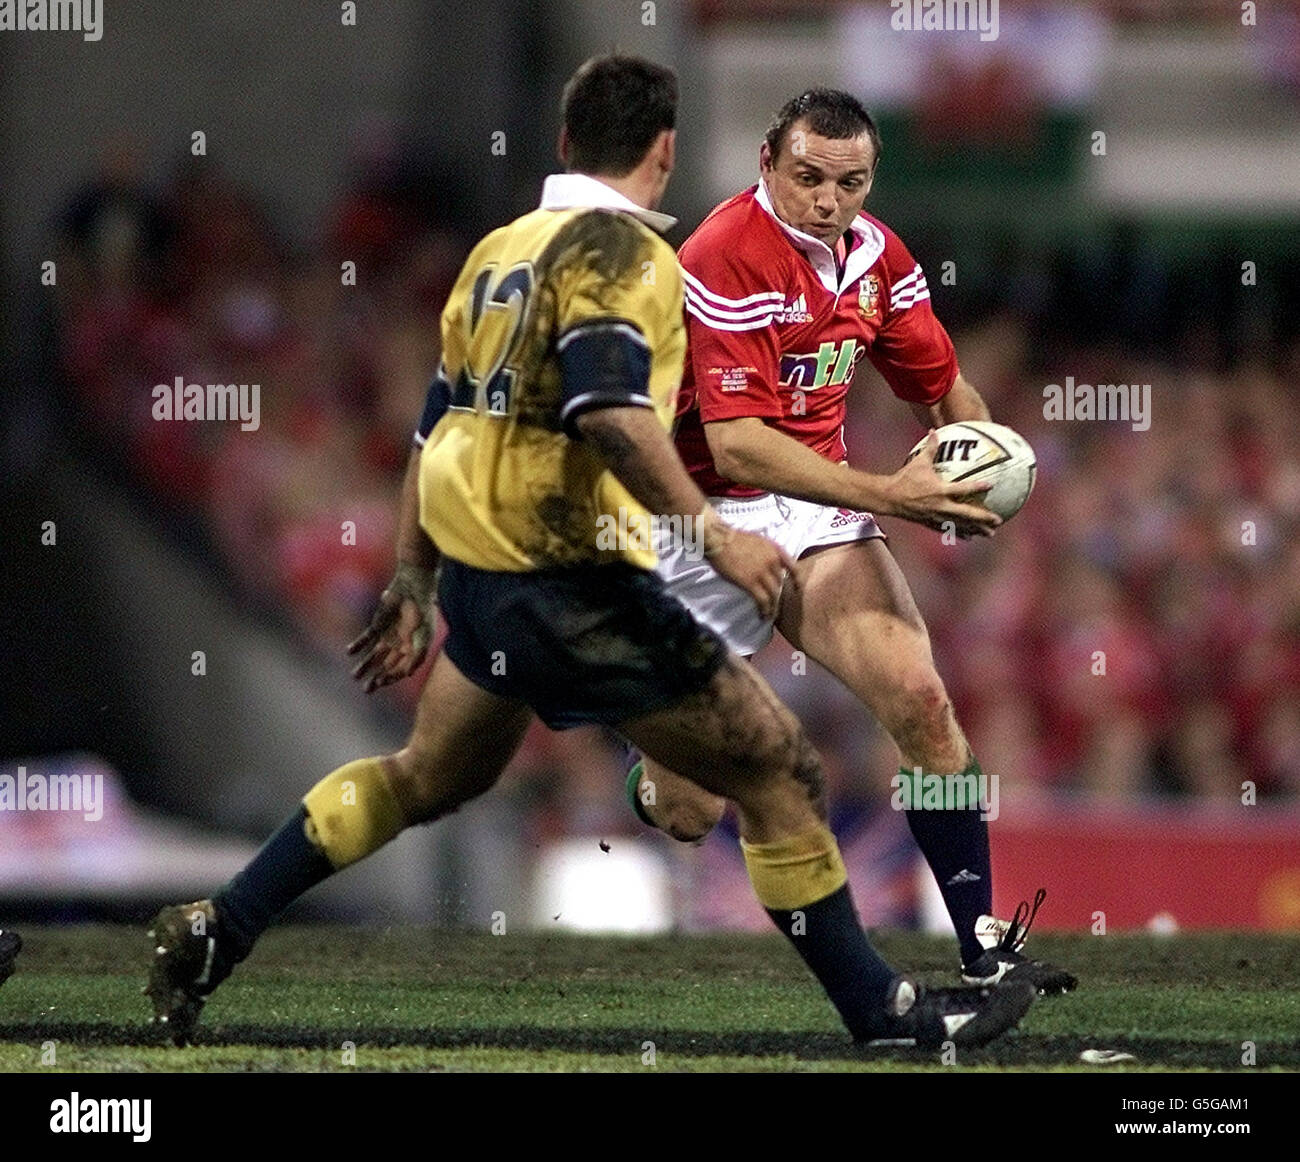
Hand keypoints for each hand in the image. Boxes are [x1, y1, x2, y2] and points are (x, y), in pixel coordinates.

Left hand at [347, 562, 437, 692]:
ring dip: (365, 665)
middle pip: (386, 666)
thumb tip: (409, 675)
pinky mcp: (378, 625)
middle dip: (376, 678)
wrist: (414, 588)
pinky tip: (349, 652)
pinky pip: (366, 638)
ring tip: (354, 676)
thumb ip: (417, 655)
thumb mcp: (423, 635)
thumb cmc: (422, 612)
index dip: (390, 678)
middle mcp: (400, 645)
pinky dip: (358, 645)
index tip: (380, 683)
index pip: (400, 669)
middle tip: (366, 690)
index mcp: (413, 650)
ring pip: (374, 655)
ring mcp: (388, 635)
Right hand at [702, 515, 795, 620]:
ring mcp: (762, 573)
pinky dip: (765, 609)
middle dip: (779, 595)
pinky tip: (763, 614)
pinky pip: (762, 600)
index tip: (797, 589)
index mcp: (775, 550)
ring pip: (774, 594)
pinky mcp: (750, 582)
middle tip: (775, 604)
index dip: (797, 580)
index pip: (793, 567)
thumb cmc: (734, 537)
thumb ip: (767, 551)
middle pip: (780, 583)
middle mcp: (772, 561)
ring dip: (773, 607)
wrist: (720, 539)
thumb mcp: (758, 539)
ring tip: (770, 615)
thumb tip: (768, 563)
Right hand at [884, 430, 1000, 537]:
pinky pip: (948, 529)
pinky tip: (970, 536)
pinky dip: (961, 532)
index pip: (962, 488)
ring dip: (976, 529)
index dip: (977, 486)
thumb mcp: (918, 462)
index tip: (991, 485)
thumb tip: (934, 431)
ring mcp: (936, 516)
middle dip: (983, 517)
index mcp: (939, 490)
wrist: (889, 498)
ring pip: (960, 525)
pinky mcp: (930, 522)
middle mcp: (940, 505)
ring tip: (990, 532)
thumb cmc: (904, 478)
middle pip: (966, 514)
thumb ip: (930, 447)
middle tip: (998, 520)